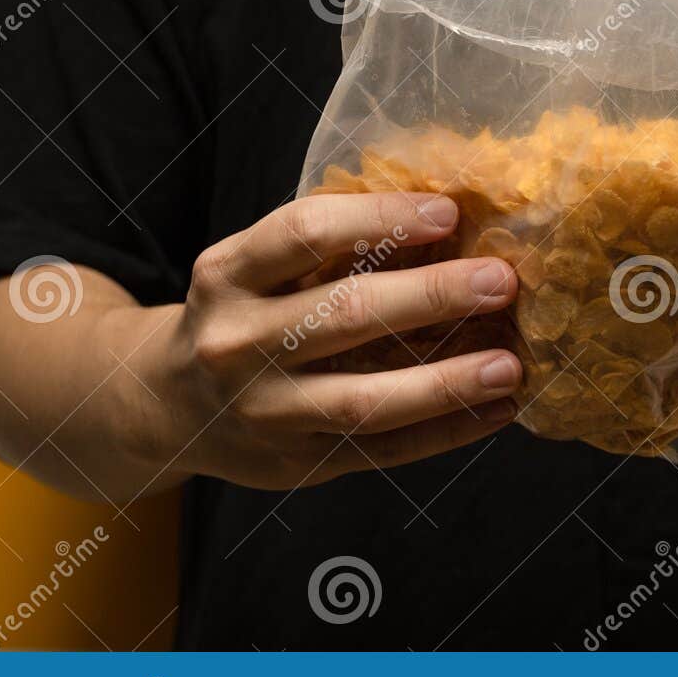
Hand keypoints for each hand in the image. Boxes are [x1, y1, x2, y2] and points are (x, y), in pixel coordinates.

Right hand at [126, 191, 523, 490]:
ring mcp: (265, 412)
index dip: (380, 218)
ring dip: (448, 383)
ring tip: (510, 365)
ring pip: (367, 401)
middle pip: (347, 315)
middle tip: (501, 280)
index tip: (449, 212)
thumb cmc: (242, 314)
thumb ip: (330, 243)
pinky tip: (497, 410)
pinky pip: (382, 450)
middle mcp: (239, 343)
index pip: (305, 233)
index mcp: (229, 275)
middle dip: (433, 295)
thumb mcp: (255, 266)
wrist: (167, 406)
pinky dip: (447, 433)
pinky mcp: (295, 464)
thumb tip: (448, 216)